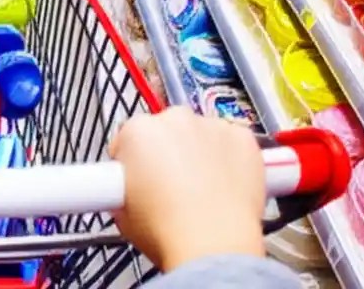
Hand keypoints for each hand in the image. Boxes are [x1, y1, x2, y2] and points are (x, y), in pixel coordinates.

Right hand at [108, 107, 265, 270]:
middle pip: (167, 130)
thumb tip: (131, 187)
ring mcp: (211, 127)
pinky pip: (232, 143)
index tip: (141, 177)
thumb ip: (122, 185)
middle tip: (170, 189)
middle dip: (167, 153)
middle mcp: (175, 119)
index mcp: (138, 131)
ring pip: (201, 135)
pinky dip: (230, 159)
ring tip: (201, 192)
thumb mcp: (121, 211)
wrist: (211, 244)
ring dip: (199, 154)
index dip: (133, 161)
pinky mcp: (242, 138)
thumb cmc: (167, 231)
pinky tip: (224, 186)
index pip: (130, 137)